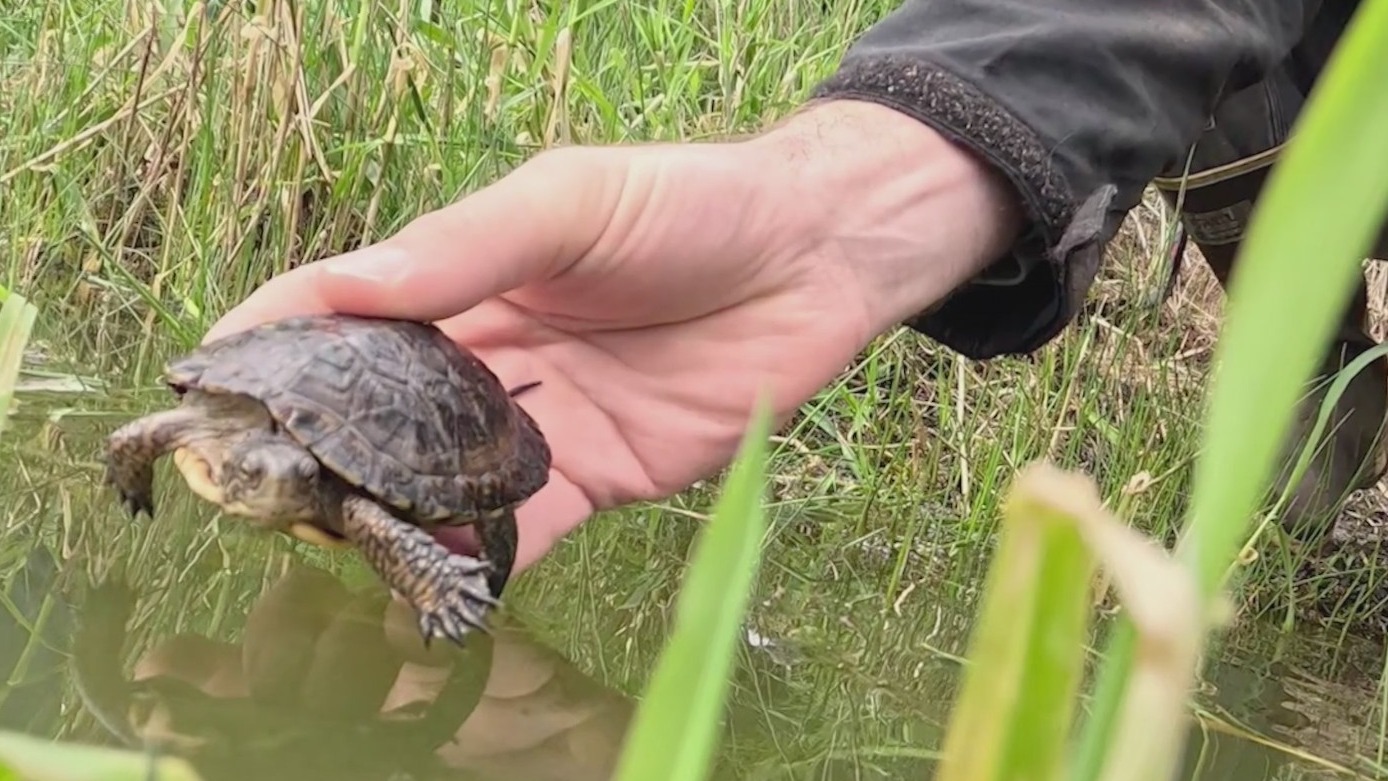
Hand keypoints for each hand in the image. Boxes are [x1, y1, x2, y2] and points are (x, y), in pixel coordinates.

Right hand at [206, 100, 1022, 572]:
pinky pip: (524, 530)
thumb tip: (338, 285)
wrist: (817, 259)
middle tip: (261, 489)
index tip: (209, 383)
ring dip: (389, 515)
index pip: (347, 310)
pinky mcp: (598, 475)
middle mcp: (488, 355)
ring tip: (335, 548)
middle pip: (379, 411)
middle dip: (320, 448)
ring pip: (438, 480)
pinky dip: (479, 562)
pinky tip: (437, 587)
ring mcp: (538, 421)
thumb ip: (464, 249)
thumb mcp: (570, 204)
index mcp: (467, 277)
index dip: (277, 342)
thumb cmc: (691, 205)